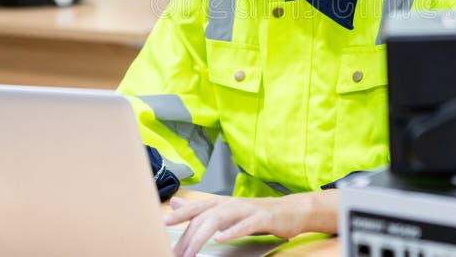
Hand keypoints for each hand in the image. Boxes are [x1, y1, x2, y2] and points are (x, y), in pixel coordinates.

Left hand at [165, 191, 336, 256]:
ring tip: (192, 251)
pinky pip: (245, 224)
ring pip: (220, 219)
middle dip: (188, 235)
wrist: (292, 211)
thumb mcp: (228, 211)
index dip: (180, 214)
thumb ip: (202, 210)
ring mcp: (247, 209)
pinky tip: (220, 239)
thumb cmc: (258, 214)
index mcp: (223, 203)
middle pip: (205, 216)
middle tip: (177, 253)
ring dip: (203, 236)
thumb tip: (176, 204)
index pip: (197, 208)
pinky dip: (231, 231)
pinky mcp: (262, 217)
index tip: (163, 224)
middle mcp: (232, 203)